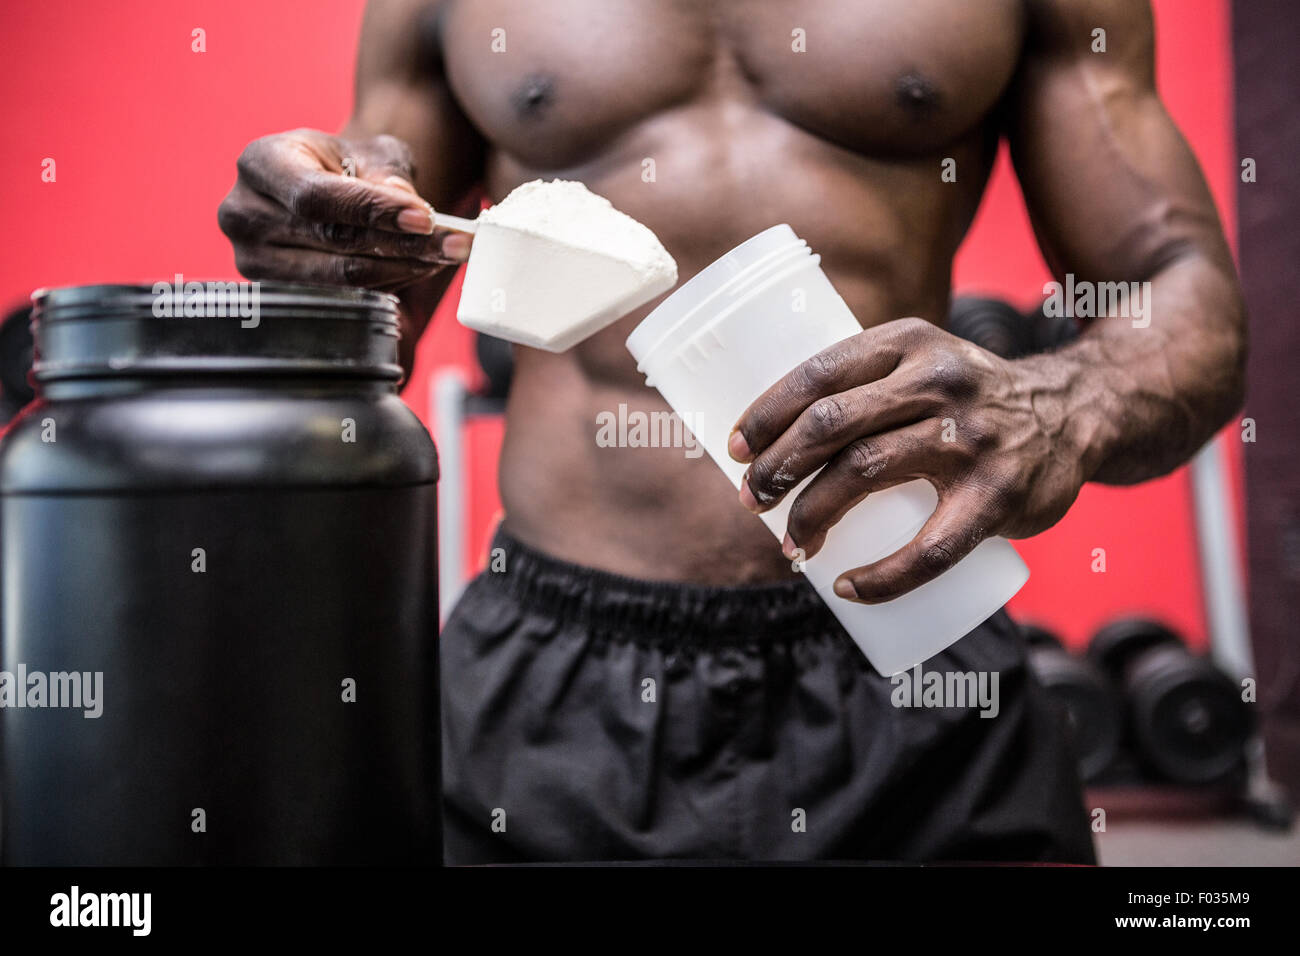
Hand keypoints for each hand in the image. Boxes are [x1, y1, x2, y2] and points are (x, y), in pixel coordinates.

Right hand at [218, 129, 471, 290]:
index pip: (317, 195)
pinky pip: (341, 298)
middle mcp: (244, 213)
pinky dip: (387, 286)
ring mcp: (252, 260)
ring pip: (341, 277)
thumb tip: (407, 207)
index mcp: (261, 163)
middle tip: (456, 245)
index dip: (373, 210)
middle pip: (333, 241)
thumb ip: (389, 174)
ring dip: (403, 269)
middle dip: (403, 244)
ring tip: (445, 256)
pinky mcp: (274, 295)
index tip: (426, 219)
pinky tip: (417, 270)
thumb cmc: (344, 166)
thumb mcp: (369, 154)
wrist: (321, 189)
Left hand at [728, 316, 1087, 602]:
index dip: (765, 415)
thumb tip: (771, 438)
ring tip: (790, 545)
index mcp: (909, 344)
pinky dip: (881, 576)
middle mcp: (938, 381)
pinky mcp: (999, 494)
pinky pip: (930, 547)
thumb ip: (864, 385)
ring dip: (810, 516)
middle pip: (830, 424)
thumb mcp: (923, 363)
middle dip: (776, 468)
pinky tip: (848, 588)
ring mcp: (971, 438)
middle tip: (751, 501)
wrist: (1076, 411)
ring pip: (864, 473)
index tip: (734, 450)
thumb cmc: (970, 397)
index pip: (817, 374)